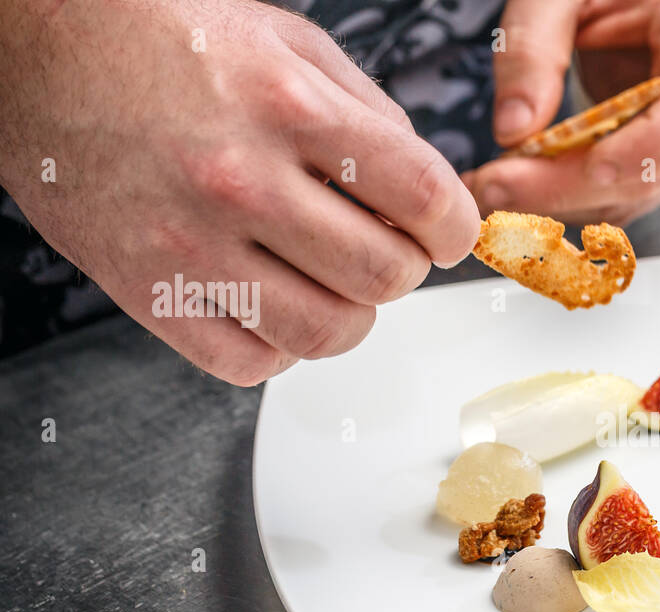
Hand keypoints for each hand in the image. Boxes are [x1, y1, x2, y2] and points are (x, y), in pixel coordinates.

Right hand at [0, 0, 479, 385]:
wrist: (39, 49)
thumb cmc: (167, 39)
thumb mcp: (287, 42)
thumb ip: (370, 115)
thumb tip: (428, 195)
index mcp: (289, 107)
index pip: (424, 199)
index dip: (456, 230)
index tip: (448, 236)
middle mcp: (241, 179)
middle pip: (384, 278)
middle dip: (403, 272)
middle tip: (385, 252)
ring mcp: (189, 242)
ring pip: (325, 334)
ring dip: (349, 316)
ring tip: (329, 281)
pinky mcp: (146, 290)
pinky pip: (249, 363)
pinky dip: (279, 347)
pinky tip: (271, 304)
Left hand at [464, 0, 659, 224]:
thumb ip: (532, 46)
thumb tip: (514, 131)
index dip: (649, 145)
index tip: (588, 166)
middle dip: (572, 185)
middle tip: (491, 188)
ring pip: (639, 193)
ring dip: (562, 200)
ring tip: (491, 189)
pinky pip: (625, 193)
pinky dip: (569, 197)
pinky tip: (519, 189)